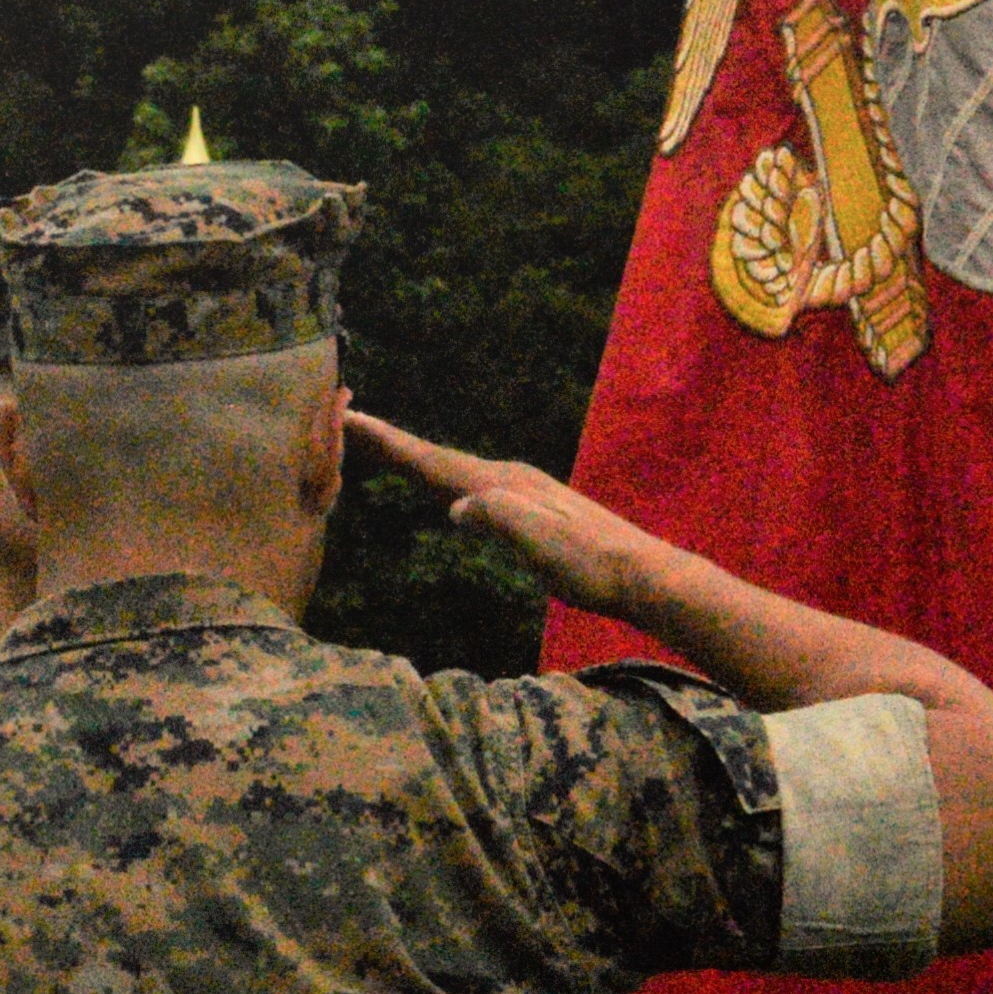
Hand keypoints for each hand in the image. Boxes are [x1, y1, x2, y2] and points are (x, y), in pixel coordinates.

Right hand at [351, 411, 682, 618]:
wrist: (643, 575)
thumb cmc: (590, 566)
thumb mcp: (539, 544)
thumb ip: (498, 519)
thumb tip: (456, 509)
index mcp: (503, 485)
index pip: (433, 462)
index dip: (389, 443)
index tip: (349, 418)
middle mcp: (511, 479)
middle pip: (440, 458)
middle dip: (395, 443)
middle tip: (351, 423)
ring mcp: (526, 491)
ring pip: (460, 470)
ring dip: (422, 460)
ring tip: (392, 451)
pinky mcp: (538, 509)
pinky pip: (479, 486)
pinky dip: (453, 480)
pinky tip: (457, 492)